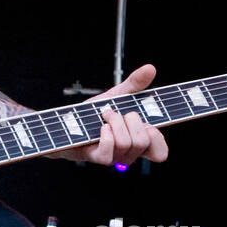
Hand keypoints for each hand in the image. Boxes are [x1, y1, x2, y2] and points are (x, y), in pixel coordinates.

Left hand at [50, 64, 168, 166]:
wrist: (67, 121)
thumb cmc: (93, 113)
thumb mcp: (117, 96)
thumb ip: (135, 84)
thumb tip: (150, 68)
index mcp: (137, 140)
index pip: (160, 153)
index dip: (158, 138)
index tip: (149, 122)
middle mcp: (128, 153)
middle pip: (144, 142)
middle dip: (130, 120)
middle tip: (115, 113)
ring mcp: (113, 158)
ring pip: (127, 144)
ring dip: (114, 122)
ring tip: (104, 116)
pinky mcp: (97, 158)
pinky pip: (109, 150)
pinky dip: (105, 133)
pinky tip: (99, 127)